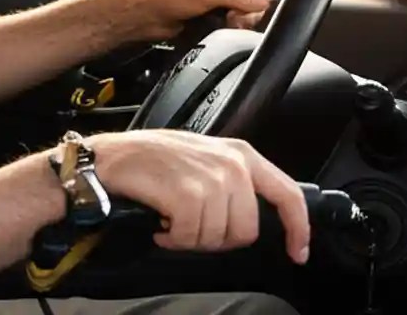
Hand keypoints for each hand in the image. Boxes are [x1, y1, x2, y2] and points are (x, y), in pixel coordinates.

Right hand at [87, 130, 309, 263]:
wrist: (109, 158)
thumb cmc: (149, 158)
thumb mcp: (202, 157)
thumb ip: (233, 180)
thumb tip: (251, 217)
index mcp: (240, 154)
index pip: (288, 194)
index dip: (297, 229)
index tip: (297, 252)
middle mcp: (232, 165)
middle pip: (246, 230)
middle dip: (218, 239)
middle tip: (191, 227)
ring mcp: (211, 179)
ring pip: (218, 238)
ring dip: (191, 238)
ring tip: (171, 220)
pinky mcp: (189, 195)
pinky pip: (192, 237)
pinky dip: (174, 239)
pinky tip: (161, 224)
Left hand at [171, 0, 277, 28]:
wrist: (143, 16)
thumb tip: (265, 2)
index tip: (248, 10)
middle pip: (249, 5)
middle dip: (244, 16)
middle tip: (232, 20)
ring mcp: (213, 6)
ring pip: (239, 20)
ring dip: (233, 26)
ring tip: (221, 26)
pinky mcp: (206, 22)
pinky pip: (225, 30)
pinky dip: (223, 33)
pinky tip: (214, 34)